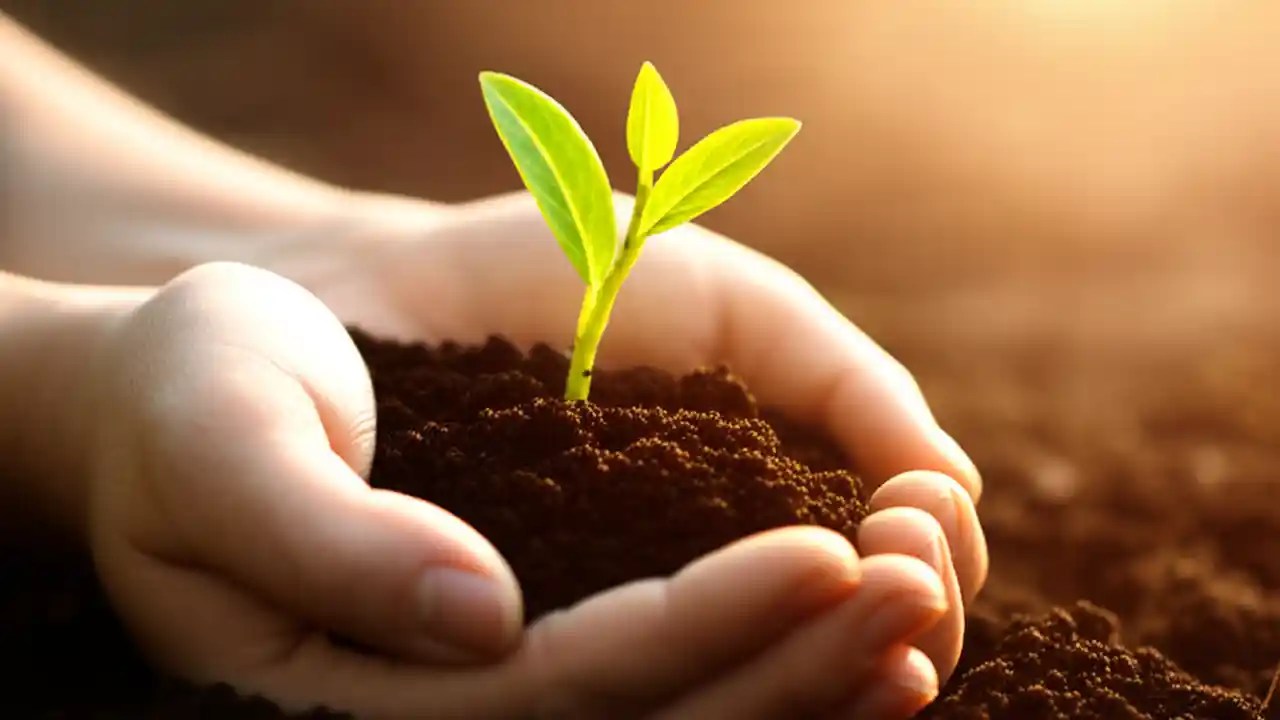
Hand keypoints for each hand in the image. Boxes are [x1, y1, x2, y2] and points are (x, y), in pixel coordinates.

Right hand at [81, 262, 948, 718]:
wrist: (200, 385)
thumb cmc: (194, 400)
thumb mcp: (226, 450)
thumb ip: (330, 541)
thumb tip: (483, 621)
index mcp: (361, 703)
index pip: (565, 692)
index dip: (706, 630)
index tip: (827, 555)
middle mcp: (446, 717)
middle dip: (797, 666)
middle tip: (920, 584)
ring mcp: (497, 687)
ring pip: (682, 718)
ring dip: (813, 670)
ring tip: (925, 598)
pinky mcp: (536, 640)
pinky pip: (671, 672)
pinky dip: (774, 649)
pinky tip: (857, 606)